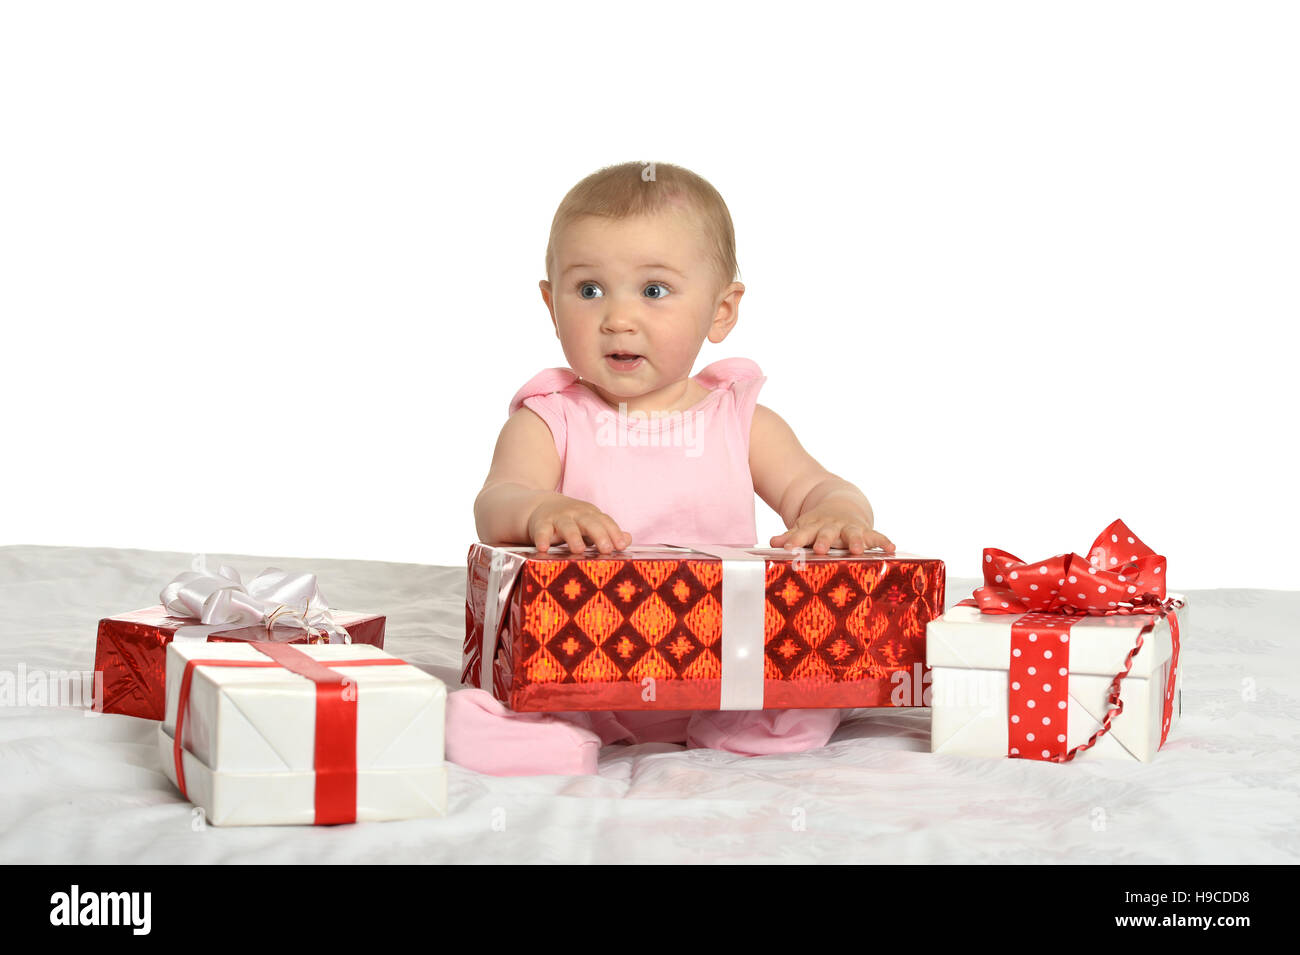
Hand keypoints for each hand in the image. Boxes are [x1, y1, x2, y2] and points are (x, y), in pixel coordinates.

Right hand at [527, 494, 631, 554]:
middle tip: (606, 549)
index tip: (622, 546)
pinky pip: (542, 532)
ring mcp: (558, 518)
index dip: (614, 533)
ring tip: (579, 550)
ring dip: (573, 537)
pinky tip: (544, 549)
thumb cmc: (572, 520)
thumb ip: (608, 532)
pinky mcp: (541, 524)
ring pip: (567, 527)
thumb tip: (628, 539)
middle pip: (589, 523)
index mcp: (591, 514)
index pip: (605, 522)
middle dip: (599, 535)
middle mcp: (576, 514)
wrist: (541, 506)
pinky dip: (542, 539)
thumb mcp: (590, 523)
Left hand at [770, 508, 894, 555]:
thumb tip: (772, 542)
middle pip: (827, 533)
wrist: (840, 503)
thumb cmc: (819, 523)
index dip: (794, 540)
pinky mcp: (866, 531)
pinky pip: (877, 536)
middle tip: (820, 550)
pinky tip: (891, 549)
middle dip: (825, 541)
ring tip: (857, 550)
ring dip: (855, 541)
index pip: (802, 533)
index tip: (787, 548)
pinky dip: (884, 542)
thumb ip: (790, 536)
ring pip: (853, 534)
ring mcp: (850, 528)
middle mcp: (833, 527)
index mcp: (815, 526)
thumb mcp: (803, 527)